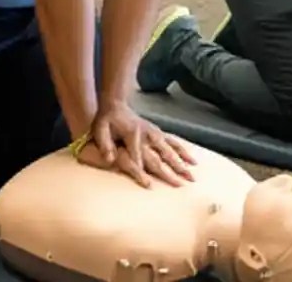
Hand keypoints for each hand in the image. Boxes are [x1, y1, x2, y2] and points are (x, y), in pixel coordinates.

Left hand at [79, 101, 196, 186]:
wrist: (116, 104)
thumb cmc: (106, 119)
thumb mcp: (100, 129)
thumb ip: (104, 144)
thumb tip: (109, 159)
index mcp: (132, 135)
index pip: (137, 157)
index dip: (141, 172)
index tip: (150, 186)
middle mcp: (147, 135)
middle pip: (160, 156)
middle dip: (171, 171)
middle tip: (181, 184)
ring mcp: (155, 133)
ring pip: (171, 151)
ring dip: (182, 163)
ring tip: (192, 175)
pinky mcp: (158, 132)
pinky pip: (174, 142)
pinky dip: (183, 151)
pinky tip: (192, 160)